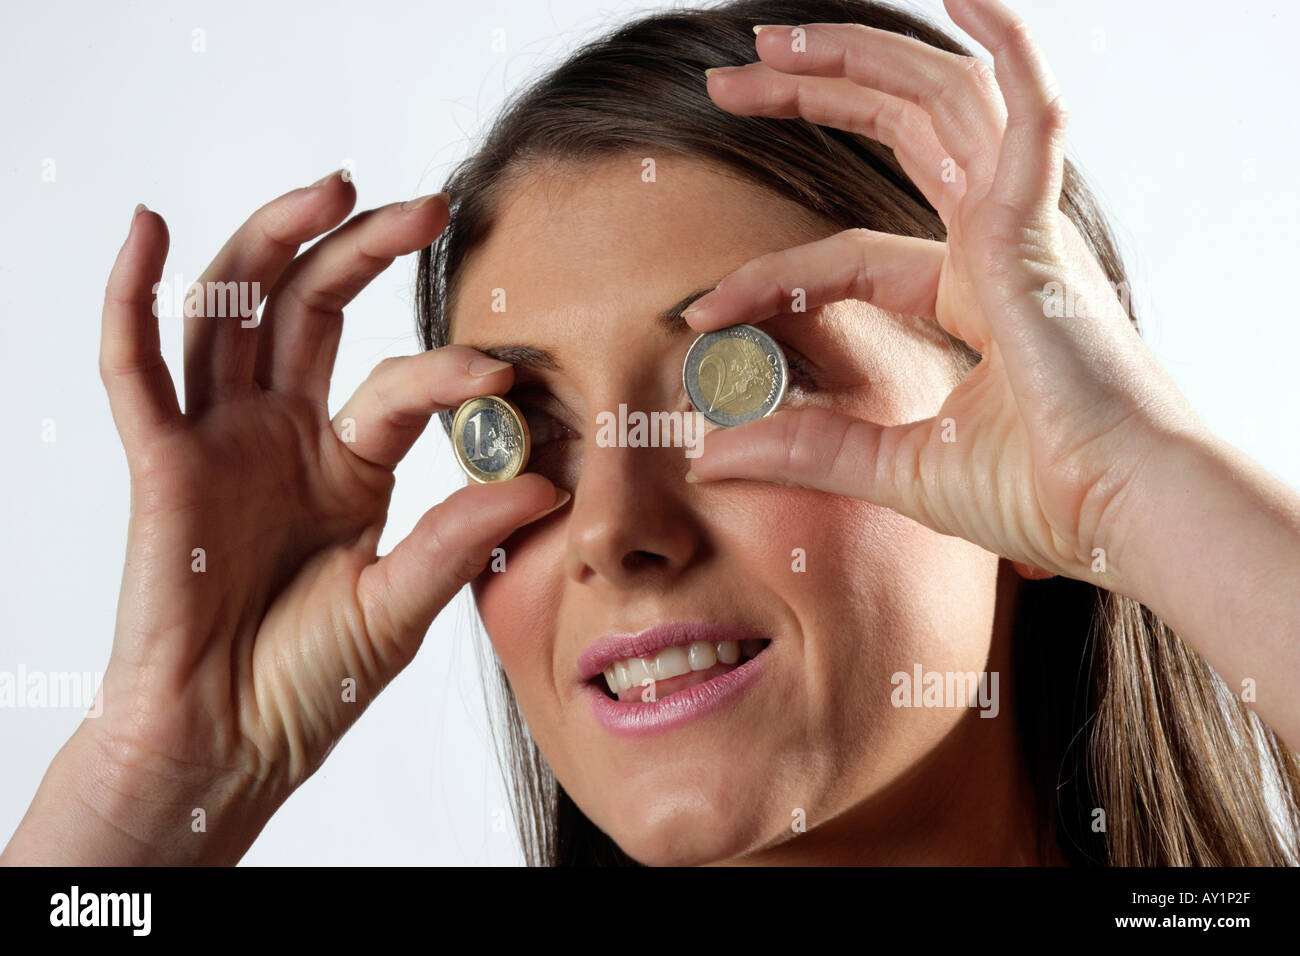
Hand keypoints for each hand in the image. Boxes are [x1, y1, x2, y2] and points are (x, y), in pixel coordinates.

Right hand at [2, 174, 566, 864]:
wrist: (231, 744)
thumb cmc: (311, 683)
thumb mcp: (402, 603)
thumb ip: (460, 539)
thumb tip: (544, 481)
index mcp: (346, 463)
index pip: (397, 383)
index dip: (448, 369)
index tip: (507, 370)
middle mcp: (282, 435)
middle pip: (314, 309)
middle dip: (365, 248)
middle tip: (428, 206)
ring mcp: (220, 441)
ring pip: (235, 312)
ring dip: (273, 239)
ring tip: (333, 185)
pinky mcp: (161, 464)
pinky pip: (135, 368)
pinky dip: (132, 298)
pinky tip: (147, 228)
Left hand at [686, 0, 1211, 589]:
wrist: (1123, 517)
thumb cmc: (1041, 496)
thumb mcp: (896, 467)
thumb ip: (806, 450)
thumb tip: (712, 456)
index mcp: (972, 294)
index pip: (845, 256)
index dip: (768, 276)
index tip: (699, 316)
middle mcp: (998, 243)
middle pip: (898, 135)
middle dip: (813, 97)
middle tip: (729, 81)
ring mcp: (1024, 227)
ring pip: (941, 104)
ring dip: (859, 60)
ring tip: (770, 43)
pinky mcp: (1043, 229)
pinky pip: (1028, 114)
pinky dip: (1009, 48)